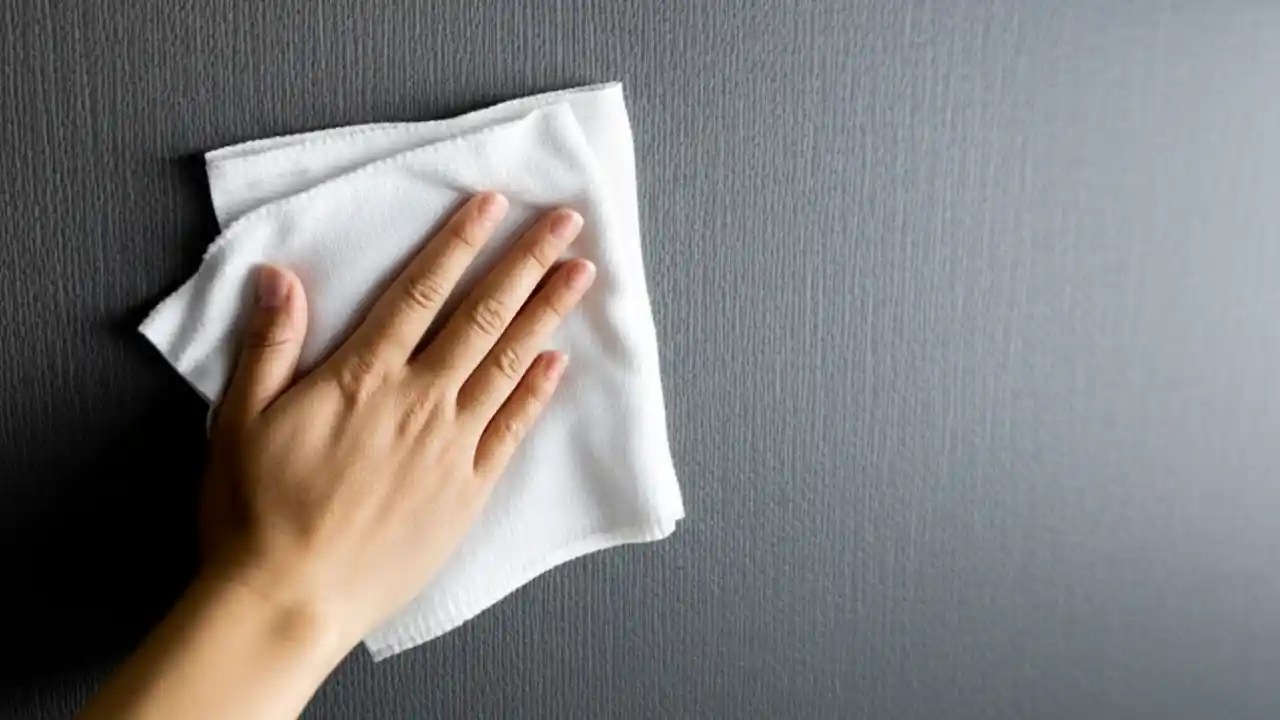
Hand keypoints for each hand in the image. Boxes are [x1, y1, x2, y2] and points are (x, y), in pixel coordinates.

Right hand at [202, 192, 593, 647]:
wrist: (291, 600)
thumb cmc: (256, 513)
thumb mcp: (240, 419)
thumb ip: (269, 344)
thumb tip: (279, 276)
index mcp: (362, 376)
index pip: (421, 291)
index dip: (460, 242)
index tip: (494, 204)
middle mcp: (417, 401)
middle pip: (482, 316)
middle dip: (527, 262)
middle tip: (566, 222)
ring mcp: (450, 446)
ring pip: (509, 363)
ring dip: (547, 313)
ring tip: (581, 273)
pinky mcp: (467, 490)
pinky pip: (512, 429)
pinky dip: (538, 391)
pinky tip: (560, 361)